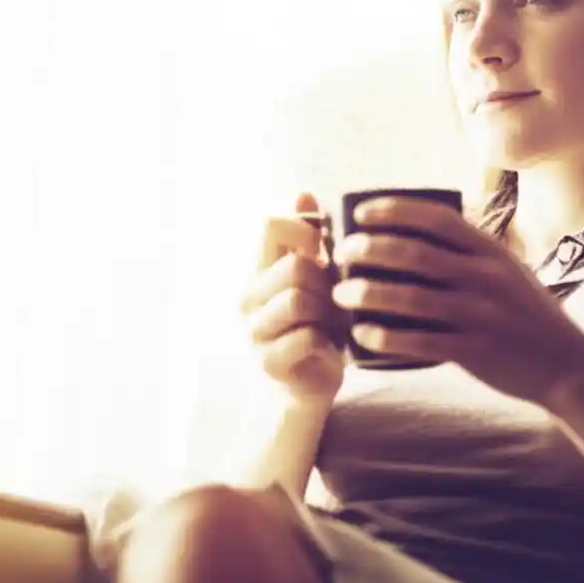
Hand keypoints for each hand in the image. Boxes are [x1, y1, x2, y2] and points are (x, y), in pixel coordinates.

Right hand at [240, 192, 347, 406]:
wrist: (310, 389)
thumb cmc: (317, 328)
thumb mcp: (315, 280)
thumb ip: (307, 241)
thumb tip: (303, 192)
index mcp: (259, 271)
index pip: (270, 224)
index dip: (306, 230)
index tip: (323, 254)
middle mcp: (248, 298)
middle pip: (294, 265)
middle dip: (325, 282)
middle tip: (334, 301)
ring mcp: (254, 331)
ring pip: (297, 299)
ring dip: (325, 312)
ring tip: (331, 324)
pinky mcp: (268, 361)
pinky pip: (304, 335)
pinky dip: (324, 340)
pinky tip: (326, 347)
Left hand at [331, 195, 583, 403]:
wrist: (566, 365)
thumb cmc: (526, 314)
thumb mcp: (506, 270)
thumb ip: (469, 252)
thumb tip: (418, 229)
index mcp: (490, 251)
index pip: (436, 218)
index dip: (394, 210)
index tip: (361, 213)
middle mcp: (485, 277)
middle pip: (414, 254)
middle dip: (369, 249)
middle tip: (341, 253)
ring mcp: (480, 315)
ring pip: (410, 298)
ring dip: (367, 293)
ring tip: (340, 293)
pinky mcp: (475, 351)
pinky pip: (420, 341)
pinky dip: (385, 337)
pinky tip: (361, 334)